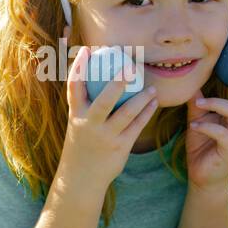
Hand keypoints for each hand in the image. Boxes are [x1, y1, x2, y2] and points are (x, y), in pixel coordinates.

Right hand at [58, 33, 158, 193]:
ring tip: (152, 89)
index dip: (79, 67)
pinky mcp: (119, 147)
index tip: (88, 50)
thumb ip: (86, 103)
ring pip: (126, 114)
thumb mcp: (78, 123)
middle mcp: (89, 124)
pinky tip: (153, 103)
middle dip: (117, 83)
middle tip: (130, 67)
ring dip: (141, 99)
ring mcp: (105, 137)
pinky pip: (136, 126)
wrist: (81, 177)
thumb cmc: (82, 143)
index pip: (75, 87)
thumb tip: (97, 76)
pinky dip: (146, 113)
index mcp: (76, 115)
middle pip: (104, 100)